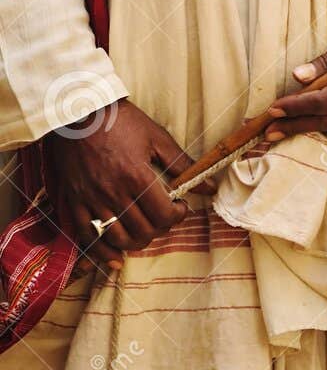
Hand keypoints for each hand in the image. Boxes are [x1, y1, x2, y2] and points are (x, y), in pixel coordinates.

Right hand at [48, 99, 193, 274]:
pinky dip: (102, 252)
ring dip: (136, 242)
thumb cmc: (121, 121)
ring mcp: (92, 199)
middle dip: (160, 229)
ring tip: (145, 232)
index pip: (163, 215)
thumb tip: (208, 184)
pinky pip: (88, 237)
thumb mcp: (156, 137)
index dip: (178, 217)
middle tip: (164, 218)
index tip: (181, 208)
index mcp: (137, 176)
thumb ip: (181, 164)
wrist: (81, 111)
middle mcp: (114, 192)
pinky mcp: (75, 202)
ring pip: (118, 239)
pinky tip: (115, 257)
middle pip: (143, 231)